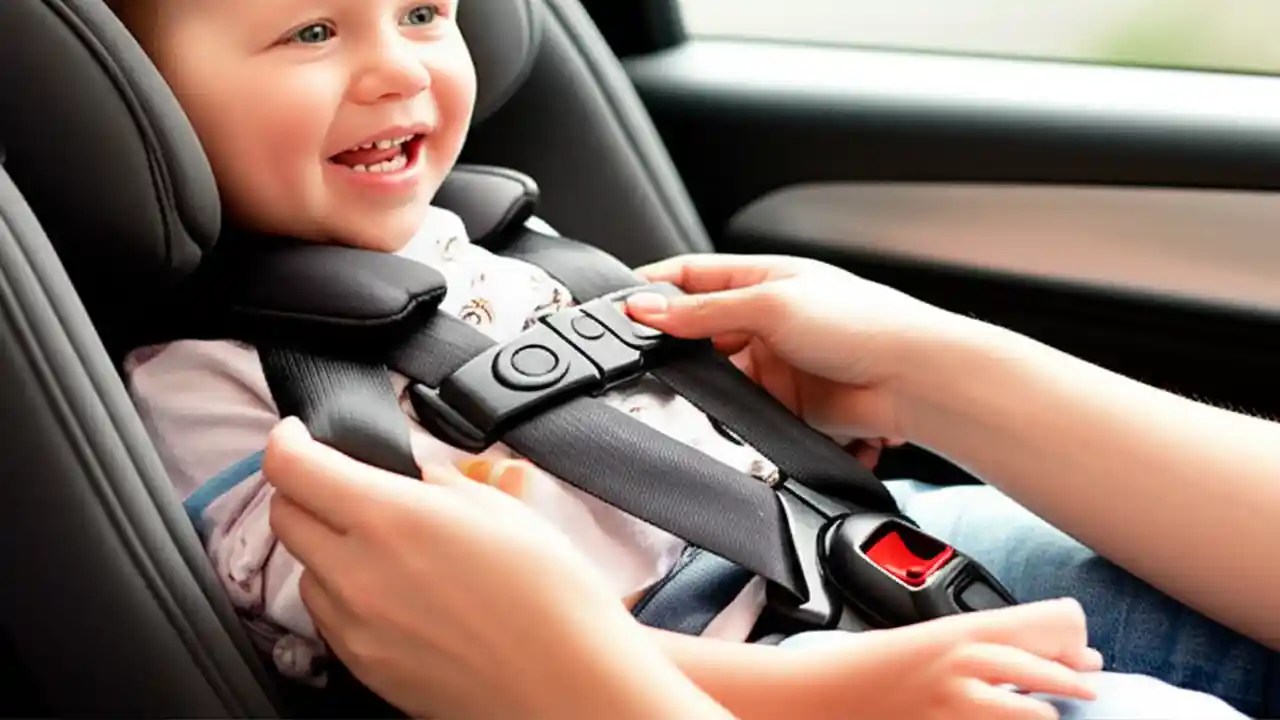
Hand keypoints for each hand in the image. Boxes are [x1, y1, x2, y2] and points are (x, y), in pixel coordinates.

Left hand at [264, 418, 724, 719]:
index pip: (291, 468)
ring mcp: (354, 626)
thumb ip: (437, 482)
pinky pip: (329, 617)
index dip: (288, 441)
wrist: (566, 682)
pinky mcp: (364, 666)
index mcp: (388, 518)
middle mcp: (356, 572)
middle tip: (344, 485)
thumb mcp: (499, 508)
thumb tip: (411, 474)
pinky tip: (399, 593)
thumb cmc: (549, 596)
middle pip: (284, 516)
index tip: (299, 435)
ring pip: (304, 569)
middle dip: (305, 491)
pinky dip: (346, 594)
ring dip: (327, 547)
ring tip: (387, 549)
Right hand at [629, 254, 971, 442]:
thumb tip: (646, 310)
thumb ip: (703, 312)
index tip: (618, 310)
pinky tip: (729, 419)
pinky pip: (744, 414)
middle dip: (678, 349)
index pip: (691, 277)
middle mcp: (766, 320)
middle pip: (699, 333)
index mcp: (763, 278)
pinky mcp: (785, 406)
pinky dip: (734, 419)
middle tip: (651, 362)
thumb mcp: (772, 303)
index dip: (653, 290)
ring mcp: (775, 365)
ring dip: (708, 389)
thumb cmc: (865, 324)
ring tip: (699, 395)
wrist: (913, 381)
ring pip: (718, 379)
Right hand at [793, 599, 1101, 719]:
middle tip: (1092, 686)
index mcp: (954, 632)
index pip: (1028, 629)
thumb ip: (968, 651)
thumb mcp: (921, 645)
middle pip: (1034, 670)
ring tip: (1056, 715)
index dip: (1064, 645)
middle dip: (1070, 680)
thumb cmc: (869, 669)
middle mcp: (957, 664)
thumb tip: (1019, 661)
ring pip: (1024, 711)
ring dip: (1044, 713)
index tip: (1086, 656)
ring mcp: (951, 703)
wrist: (821, 695)